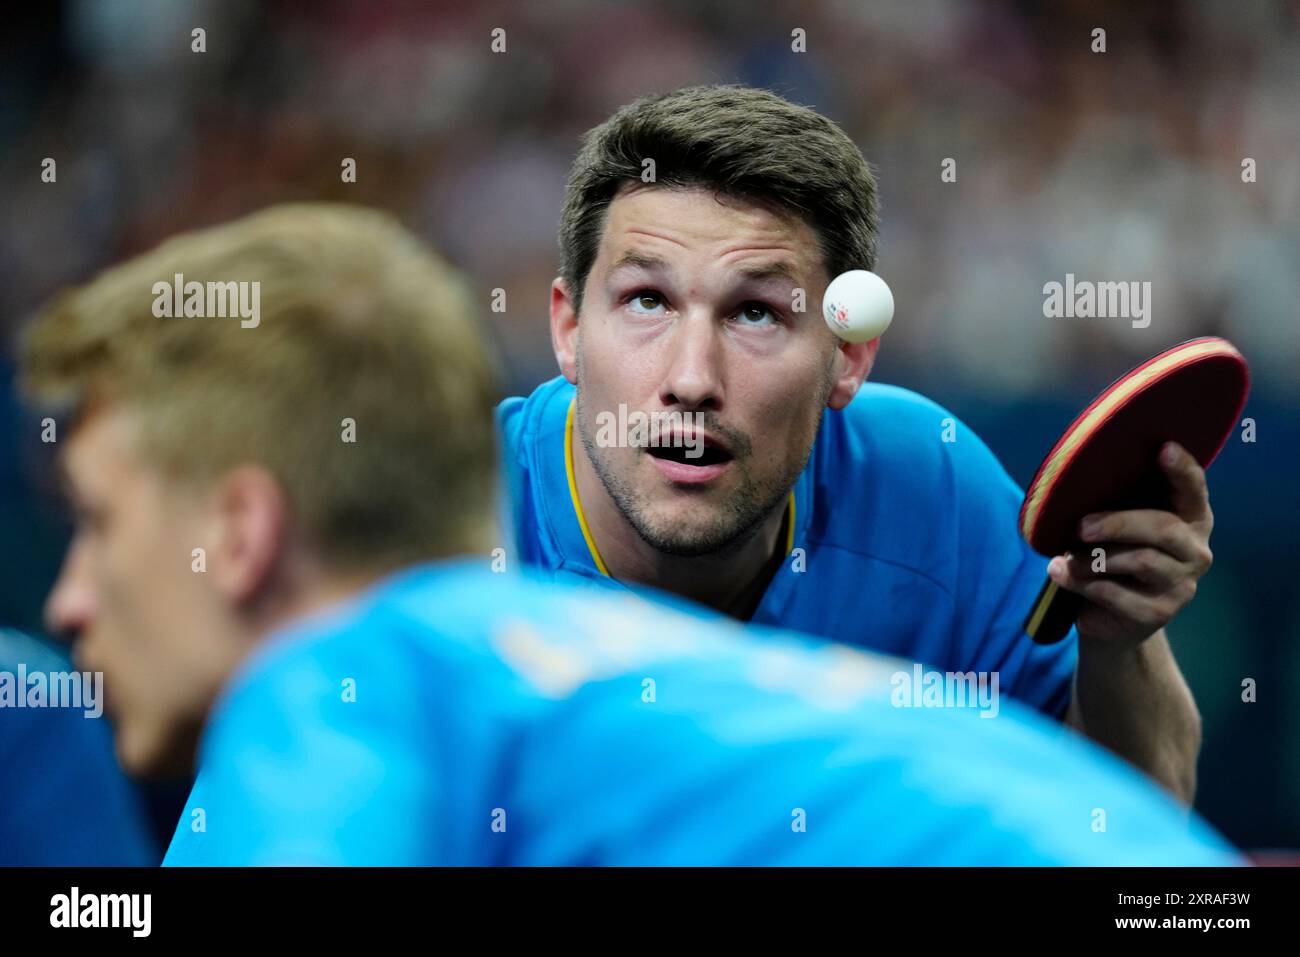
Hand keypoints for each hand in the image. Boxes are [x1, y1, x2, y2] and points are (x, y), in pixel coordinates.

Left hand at [1047, 442, 1213, 646]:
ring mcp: (1182, 585)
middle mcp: (1195, 550)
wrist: (1107, 615)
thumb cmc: (1111, 554)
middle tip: (1081, 527)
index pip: (1193, 489)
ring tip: (1066, 557)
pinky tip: (1060, 573)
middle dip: (1118, 523)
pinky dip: (1081, 582)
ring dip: (1094, 558)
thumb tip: (1079, 480)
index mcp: (1190, 519)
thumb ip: (1113, 503)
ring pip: (1140, 560)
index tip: (1163, 447)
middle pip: (1163, 528)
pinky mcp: (1159, 613)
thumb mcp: (1115, 526)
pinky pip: (1116, 593)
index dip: (1182, 469)